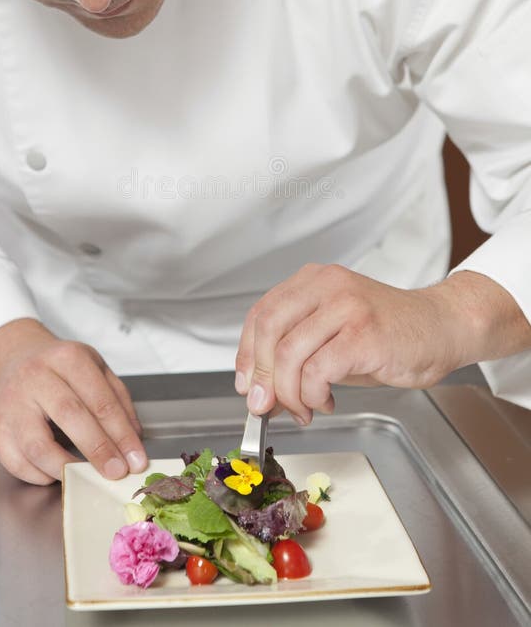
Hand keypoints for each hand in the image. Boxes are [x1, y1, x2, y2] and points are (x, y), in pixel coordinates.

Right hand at [0, 318, 146, 484]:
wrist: (17, 358)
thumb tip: (133, 441)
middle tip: (116, 472)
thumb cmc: (62, 369)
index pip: (100, 401)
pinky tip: (58, 474)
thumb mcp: (97, 370)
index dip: (121, 434)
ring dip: (66, 468)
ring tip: (86, 477)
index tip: (136, 459)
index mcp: (68, 358)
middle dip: (98, 450)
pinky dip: (40, 476)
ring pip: (37, 446)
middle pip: (70, 417)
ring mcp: (12, 402)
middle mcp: (36, 376)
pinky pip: (16, 462)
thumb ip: (118, 402)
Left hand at [235, 264, 530, 423]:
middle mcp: (326, 286)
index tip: (245, 384)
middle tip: (265, 405)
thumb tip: (262, 390)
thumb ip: (298, 355)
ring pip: (289, 355)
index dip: (246, 353)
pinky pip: (318, 371)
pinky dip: (314, 395)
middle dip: (261, 377)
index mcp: (313, 280)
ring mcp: (345, 306)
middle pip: (268, 331)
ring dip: (290, 394)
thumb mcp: (334, 335)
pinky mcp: (363, 334)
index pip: (261, 314)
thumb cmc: (390, 333)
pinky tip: (326, 402)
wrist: (443, 327)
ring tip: (305, 408)